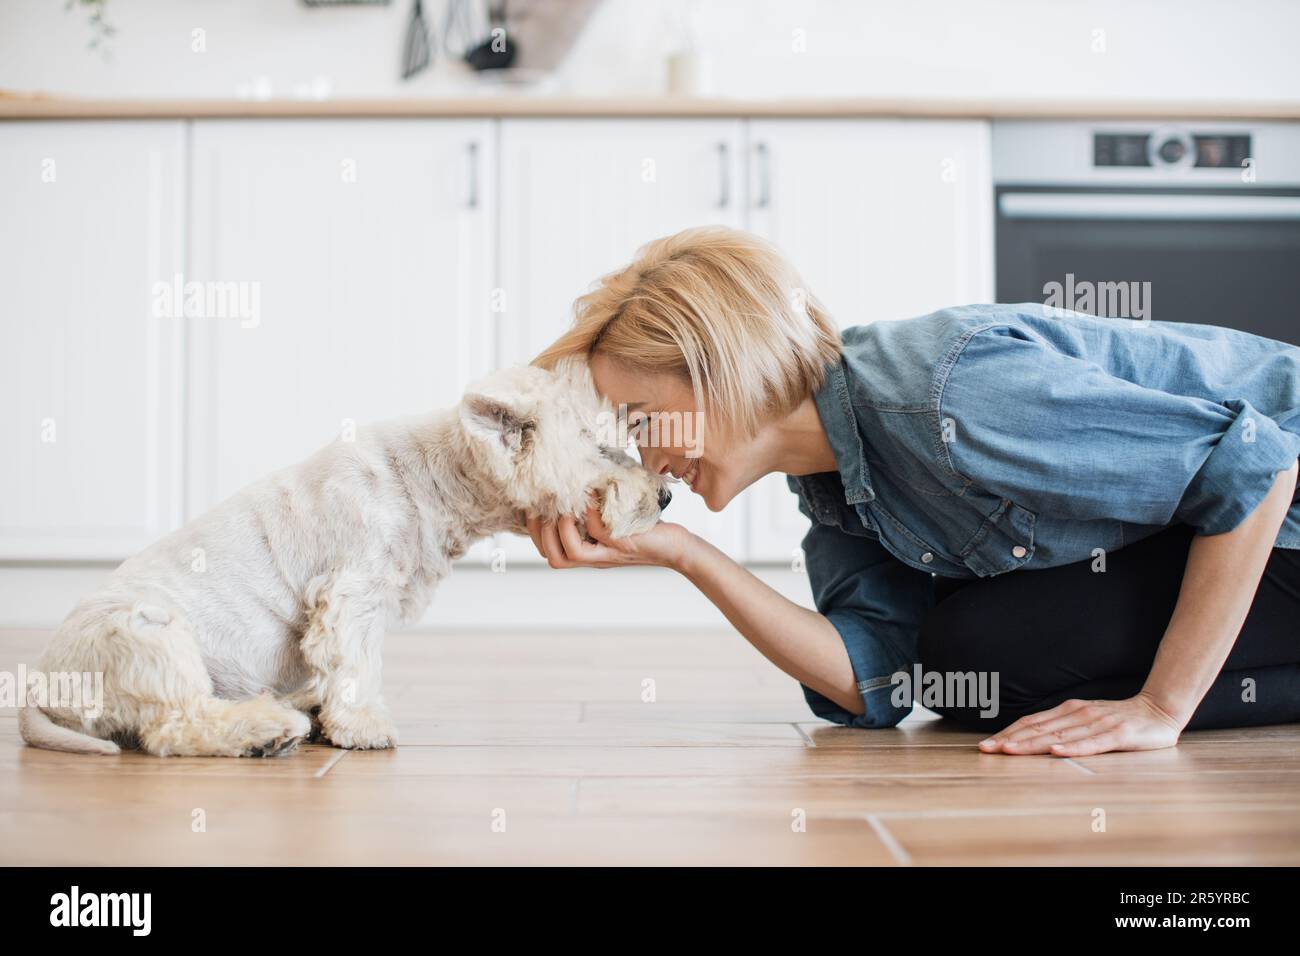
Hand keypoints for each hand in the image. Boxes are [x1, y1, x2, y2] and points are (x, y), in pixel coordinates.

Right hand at [525, 505, 694, 570]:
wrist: (675, 547)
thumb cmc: (643, 530)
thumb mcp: (611, 521)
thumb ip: (592, 511)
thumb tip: (574, 479)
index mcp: (588, 552)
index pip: (550, 554)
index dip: (534, 535)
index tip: (530, 509)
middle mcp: (595, 557)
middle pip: (555, 559)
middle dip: (541, 533)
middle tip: (542, 507)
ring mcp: (609, 553)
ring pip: (572, 553)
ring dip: (562, 528)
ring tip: (564, 506)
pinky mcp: (625, 543)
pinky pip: (600, 532)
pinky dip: (590, 513)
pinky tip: (591, 494)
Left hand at [978, 692, 1184, 756]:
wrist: (1160, 710)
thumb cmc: (1119, 719)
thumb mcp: (1086, 720)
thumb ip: (1063, 727)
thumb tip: (1031, 738)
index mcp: (1068, 710)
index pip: (1032, 722)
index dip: (1008, 733)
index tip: (987, 744)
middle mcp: (1079, 714)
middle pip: (1039, 729)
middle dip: (1010, 740)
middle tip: (986, 749)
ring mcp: (1098, 723)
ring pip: (1059, 736)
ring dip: (1031, 744)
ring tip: (1009, 751)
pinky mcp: (1118, 735)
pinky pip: (1092, 744)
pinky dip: (1072, 748)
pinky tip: (1055, 753)